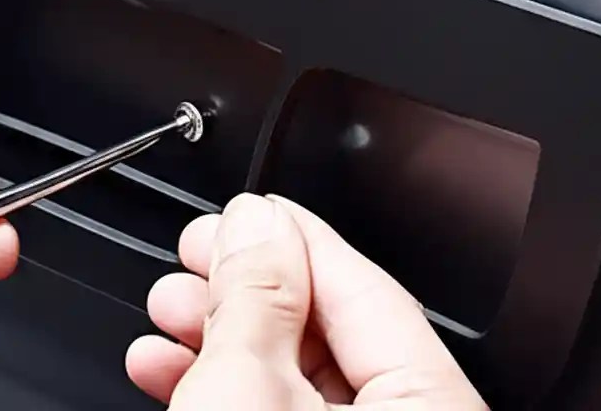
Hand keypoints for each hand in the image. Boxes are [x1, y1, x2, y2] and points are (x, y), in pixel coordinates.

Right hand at [126, 194, 485, 409]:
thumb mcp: (247, 389)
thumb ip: (255, 296)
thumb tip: (256, 221)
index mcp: (434, 405)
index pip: (367, 287)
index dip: (293, 235)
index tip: (241, 208)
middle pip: (331, 332)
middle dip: (244, 287)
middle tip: (193, 254)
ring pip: (296, 378)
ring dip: (220, 337)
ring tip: (166, 308)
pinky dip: (221, 389)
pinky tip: (167, 367)